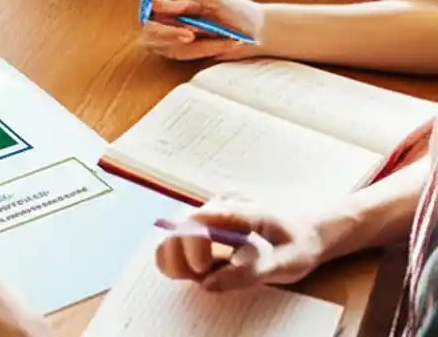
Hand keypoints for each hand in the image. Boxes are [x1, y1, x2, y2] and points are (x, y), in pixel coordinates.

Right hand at [138, 0, 264, 61]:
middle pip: (149, 31)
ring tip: (217, 36)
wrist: (260, 31)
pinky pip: (184, 55)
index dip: (161, 10)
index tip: (182, 10)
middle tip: (189, 35)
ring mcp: (176, 37)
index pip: (151, 6)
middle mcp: (170, 18)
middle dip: (168, 35)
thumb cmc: (236, 9)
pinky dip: (205, 49)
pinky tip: (223, 43)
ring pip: (165, 47)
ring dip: (193, 44)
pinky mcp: (186, 53)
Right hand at [156, 198, 326, 291]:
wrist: (312, 226)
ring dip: (175, 256)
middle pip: (180, 223)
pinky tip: (195, 269)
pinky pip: (181, 235)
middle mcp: (220, 204)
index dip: (191, 245)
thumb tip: (207, 284)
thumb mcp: (286, 263)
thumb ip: (249, 273)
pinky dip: (179, 255)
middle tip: (199, 277)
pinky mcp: (207, 221)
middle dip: (178, 255)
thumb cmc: (301, 243)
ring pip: (175, 229)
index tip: (201, 271)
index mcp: (241, 209)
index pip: (200, 220)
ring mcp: (211, 210)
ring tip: (198, 274)